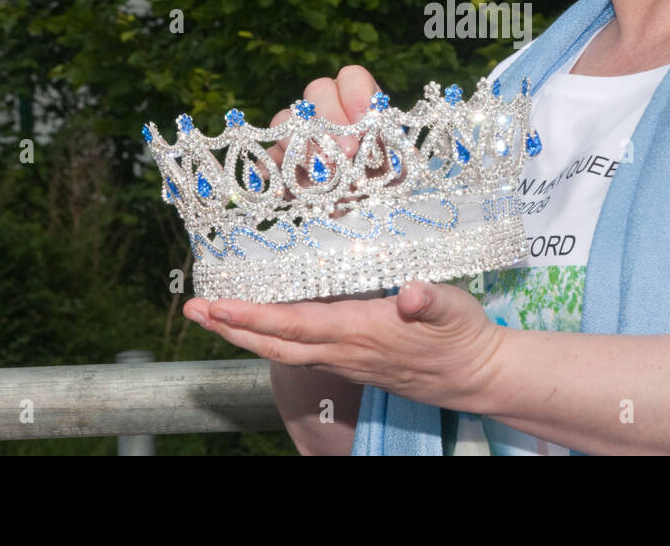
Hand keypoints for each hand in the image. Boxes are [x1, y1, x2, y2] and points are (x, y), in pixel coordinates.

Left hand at [183, 280, 504, 412]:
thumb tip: (411, 292)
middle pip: (274, 344)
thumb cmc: (463, 338)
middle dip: (230, 328)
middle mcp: (344, 350)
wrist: (476, 377)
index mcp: (360, 330)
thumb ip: (429, 300)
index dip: (252, 317)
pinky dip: (273, 337)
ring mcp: (346, 360)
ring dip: (245, 334)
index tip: (217, 306)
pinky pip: (301, 351)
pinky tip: (266, 325)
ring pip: (283, 351)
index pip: (294, 325)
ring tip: (215, 315)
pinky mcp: (353, 362)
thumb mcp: (453, 308)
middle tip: (193, 309)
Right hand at [266, 65, 391, 212]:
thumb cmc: (385, 179)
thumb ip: (401, 160)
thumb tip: (399, 157)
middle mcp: (326, 110)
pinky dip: (266, 165)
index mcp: (358, 103)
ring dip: (303, 141)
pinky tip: (271, 177)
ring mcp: (300, 133)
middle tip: (348, 150)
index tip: (366, 123)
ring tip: (322, 170)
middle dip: (332, 118)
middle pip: (317, 90)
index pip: (351, 77)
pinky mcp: (280, 161)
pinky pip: (266, 155)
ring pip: (286, 118)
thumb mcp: (400, 169)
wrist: (364, 204)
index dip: (357, 94)